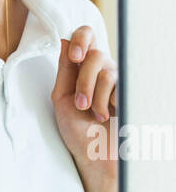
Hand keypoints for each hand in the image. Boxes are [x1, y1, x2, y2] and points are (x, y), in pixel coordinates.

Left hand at [50, 26, 117, 186]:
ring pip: (105, 71)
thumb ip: (64, 70)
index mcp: (83, 68)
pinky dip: (107, 103)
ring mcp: (119, 79)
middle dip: (83, 82)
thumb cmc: (77, 130)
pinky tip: (110, 114)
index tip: (74, 57)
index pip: (86, 36)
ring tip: (94, 114)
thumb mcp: (61, 98)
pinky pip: (118, 84)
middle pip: (95, 54)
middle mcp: (102, 69)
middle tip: (81, 104)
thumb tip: (64, 40)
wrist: (95, 154)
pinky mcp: (130, 89)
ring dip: (94, 97)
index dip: (81, 38)